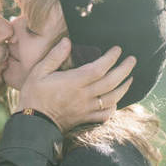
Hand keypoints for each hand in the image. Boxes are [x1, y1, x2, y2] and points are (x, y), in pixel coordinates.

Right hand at [17, 40, 135, 129]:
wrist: (32, 124)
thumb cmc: (34, 96)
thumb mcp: (38, 72)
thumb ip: (54, 56)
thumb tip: (67, 41)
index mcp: (73, 82)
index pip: (99, 68)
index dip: (111, 58)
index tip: (118, 49)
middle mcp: (84, 95)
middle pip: (111, 82)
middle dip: (125, 69)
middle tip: (133, 60)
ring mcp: (86, 109)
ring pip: (112, 98)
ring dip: (124, 87)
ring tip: (130, 78)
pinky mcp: (85, 119)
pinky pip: (105, 115)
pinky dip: (114, 108)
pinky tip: (116, 101)